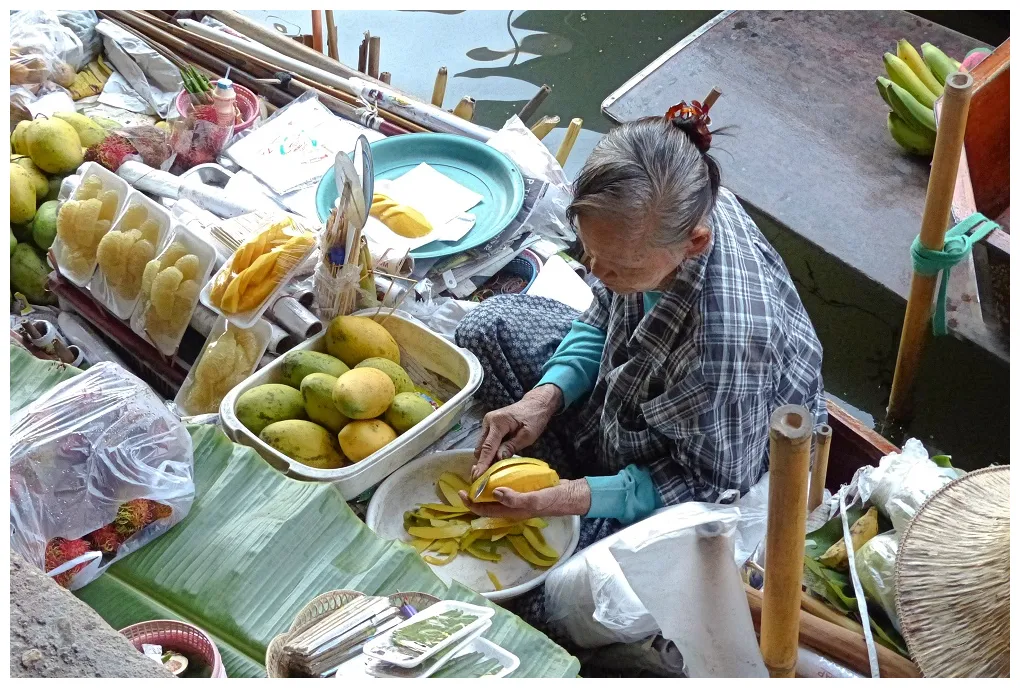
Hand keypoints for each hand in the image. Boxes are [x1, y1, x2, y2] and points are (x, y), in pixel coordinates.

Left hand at [458, 479, 590, 519]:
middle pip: (487, 503)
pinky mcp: (522, 490)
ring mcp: (516, 498)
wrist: (569, 495)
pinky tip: (498, 470)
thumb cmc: (552, 499)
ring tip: (480, 472)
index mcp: (510, 512)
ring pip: (495, 494)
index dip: (470, 503)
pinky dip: (498, 479)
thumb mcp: (534, 499)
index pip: (484, 510)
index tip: (460, 493)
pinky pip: (505, 486)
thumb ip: (514, 498)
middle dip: (475, 493)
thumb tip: (494, 493)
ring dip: (485, 485)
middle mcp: (510, 507)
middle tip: (470, 477)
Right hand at [472, 385, 562, 479]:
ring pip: (481, 446)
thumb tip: (498, 459)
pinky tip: (494, 462)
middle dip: (482, 463)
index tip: (477, 477)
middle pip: (481, 447)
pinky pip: (486, 443)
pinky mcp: (489, 426)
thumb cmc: (534, 418)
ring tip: (490, 473)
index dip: (483, 463)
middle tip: (485, 480)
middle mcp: (488, 421)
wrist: (535, 404)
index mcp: (498, 422)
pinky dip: (488, 453)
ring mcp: (487, 423)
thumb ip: (512, 446)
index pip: (488, 447)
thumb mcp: (527, 435)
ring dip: (485, 458)